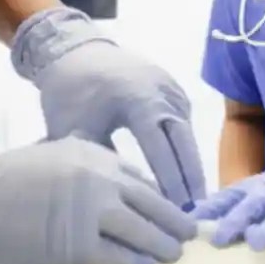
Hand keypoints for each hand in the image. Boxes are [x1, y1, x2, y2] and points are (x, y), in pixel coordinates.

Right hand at [0, 135, 197, 263]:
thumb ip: (80, 163)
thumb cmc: (1, 181)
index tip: (170, 211)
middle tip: (189, 233)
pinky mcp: (74, 243)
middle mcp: (97, 178)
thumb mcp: (49, 156)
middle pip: (152, 201)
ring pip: (143, 230)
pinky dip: (135, 262)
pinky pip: (117, 256)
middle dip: (174, 220)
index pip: (139, 179)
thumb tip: (107, 176)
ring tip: (174, 254)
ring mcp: (89, 210)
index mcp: (92, 154)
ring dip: (163, 244)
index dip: (159, 198)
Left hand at [12, 7, 206, 206]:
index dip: (170, 183)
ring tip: (193, 201)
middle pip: (185, 142)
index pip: (161, 149)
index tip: (176, 211)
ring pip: (188, 134)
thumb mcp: (76, 131)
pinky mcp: (172, 88)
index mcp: (137, 100)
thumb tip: (118, 201)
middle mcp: (162, 92)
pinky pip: (183, 122)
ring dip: (190, 165)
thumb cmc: (69, 93)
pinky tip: (184, 174)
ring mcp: (171, 87)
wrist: (73, 49)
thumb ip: (99, 163)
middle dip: (191, 179)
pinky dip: (184, 148)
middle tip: (195, 213)